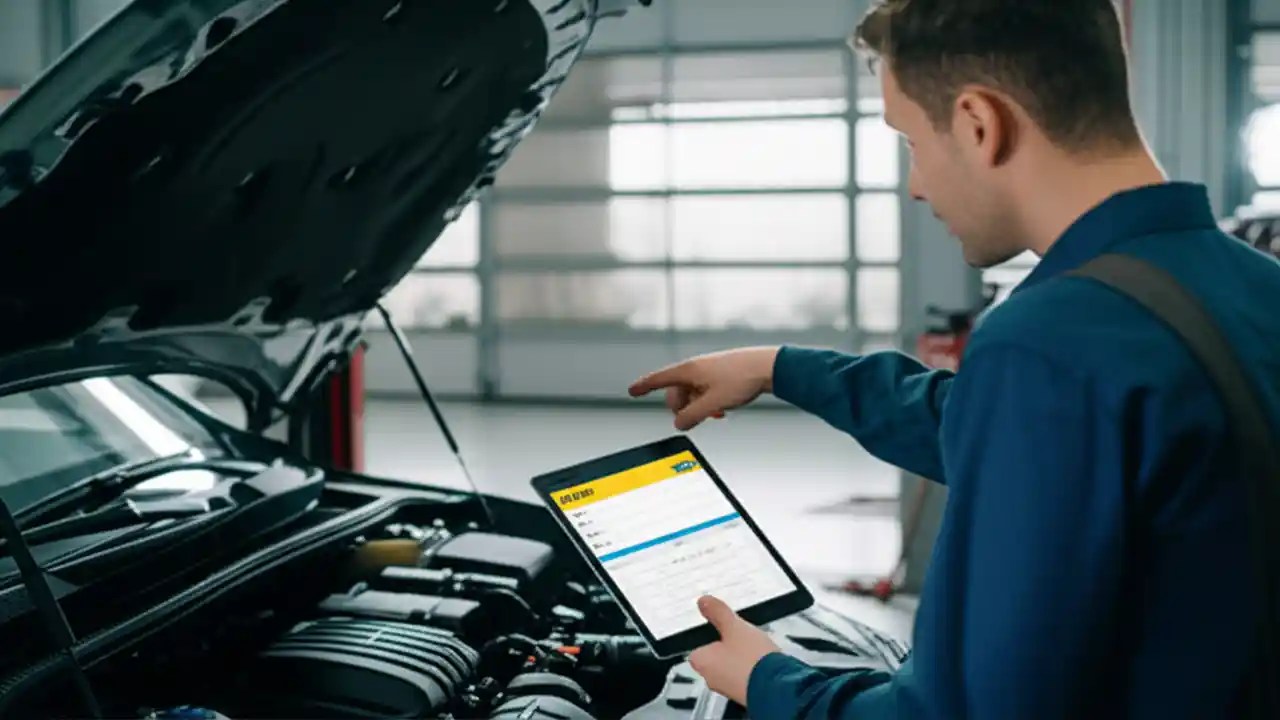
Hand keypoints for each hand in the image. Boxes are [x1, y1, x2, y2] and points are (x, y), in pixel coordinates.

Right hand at [628, 347, 779, 430]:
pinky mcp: (720, 374)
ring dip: (699, 407)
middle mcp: (696, 367)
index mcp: (689, 370)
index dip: (644, 386)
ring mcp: (708, 370)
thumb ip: (692, 416)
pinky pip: (705, 391)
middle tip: (696, 419)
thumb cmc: (742, 379)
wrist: (769, 367)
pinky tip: (722, 409)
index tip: (632, 390)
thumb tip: (679, 424)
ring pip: (693, 394)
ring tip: (716, 413)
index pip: (659, 379)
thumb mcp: (713, 403)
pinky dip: (708, 402)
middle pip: (676, 392)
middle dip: (682, 408)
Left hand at [687, 595, 781, 705]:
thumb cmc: (752, 661)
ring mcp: (728, 688)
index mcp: (702, 662)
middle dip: (728, 644)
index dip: (710, 632)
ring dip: (742, 655)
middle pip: (715, 654)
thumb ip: (717, 613)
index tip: (721, 625)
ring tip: (756, 646)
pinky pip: (745, 676)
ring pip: (731, 665)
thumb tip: (704, 602)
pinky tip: (763, 660)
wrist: (778, 687)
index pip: (697, 644)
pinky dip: (752, 667)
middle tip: (741, 634)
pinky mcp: (746, 693)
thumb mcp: (734, 627)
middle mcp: (711, 678)